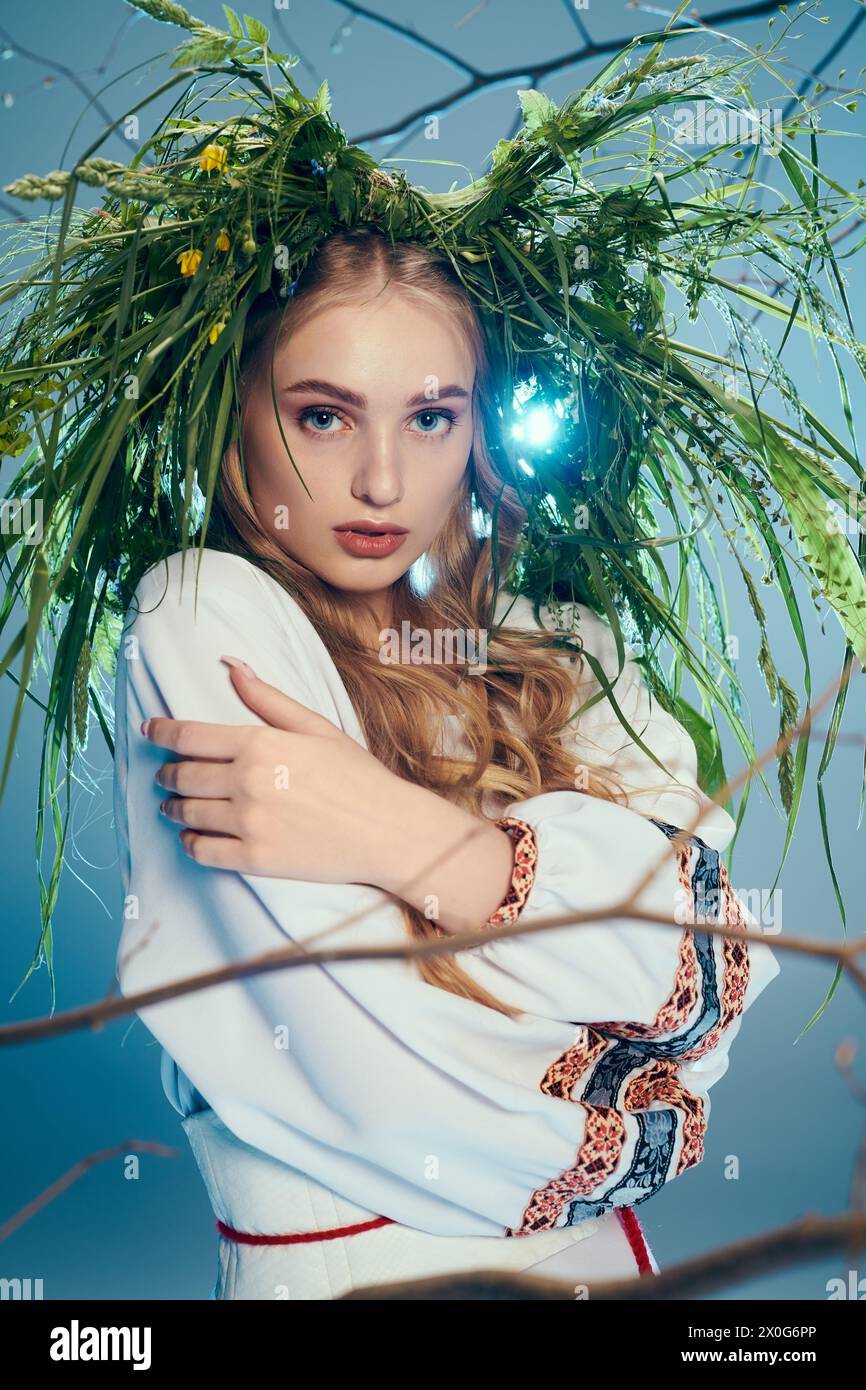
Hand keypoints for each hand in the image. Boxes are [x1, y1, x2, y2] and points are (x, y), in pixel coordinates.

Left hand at [143, 655, 414, 884]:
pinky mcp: (254, 859)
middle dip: (168, 774)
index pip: (190, 735)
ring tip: (174, 807)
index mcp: (260, 742)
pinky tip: (193, 838)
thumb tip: (232, 665)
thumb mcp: (316, 727)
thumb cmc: (357, 776)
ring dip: (174, 808)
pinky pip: (202, 851)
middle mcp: (247, 781)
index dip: (162, 732)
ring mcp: (249, 822)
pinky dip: (190, 844)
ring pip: (188, 814)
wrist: (388, 830)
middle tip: (164, 776)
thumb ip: (268, 698)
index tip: (149, 731)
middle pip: (182, 775)